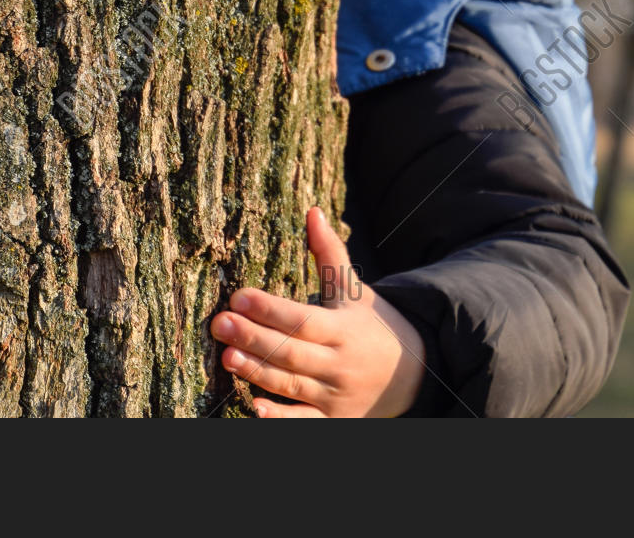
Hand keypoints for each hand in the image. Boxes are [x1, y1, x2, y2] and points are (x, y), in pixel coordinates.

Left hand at [211, 207, 426, 417]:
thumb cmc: (372, 325)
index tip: (237, 296)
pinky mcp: (331, 420)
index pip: (302, 318)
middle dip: (254, 337)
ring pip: (291, 384)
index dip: (270, 309)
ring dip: (257, 372)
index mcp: (342, 328)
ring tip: (227, 356)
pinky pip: (304, 422)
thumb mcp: (354, 291)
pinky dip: (281, 418)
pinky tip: (254, 409)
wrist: (414, 374)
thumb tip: (312, 211)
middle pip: (291, 351)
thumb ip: (330, 254)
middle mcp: (338, 363)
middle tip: (219, 323)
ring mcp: (334, 395)